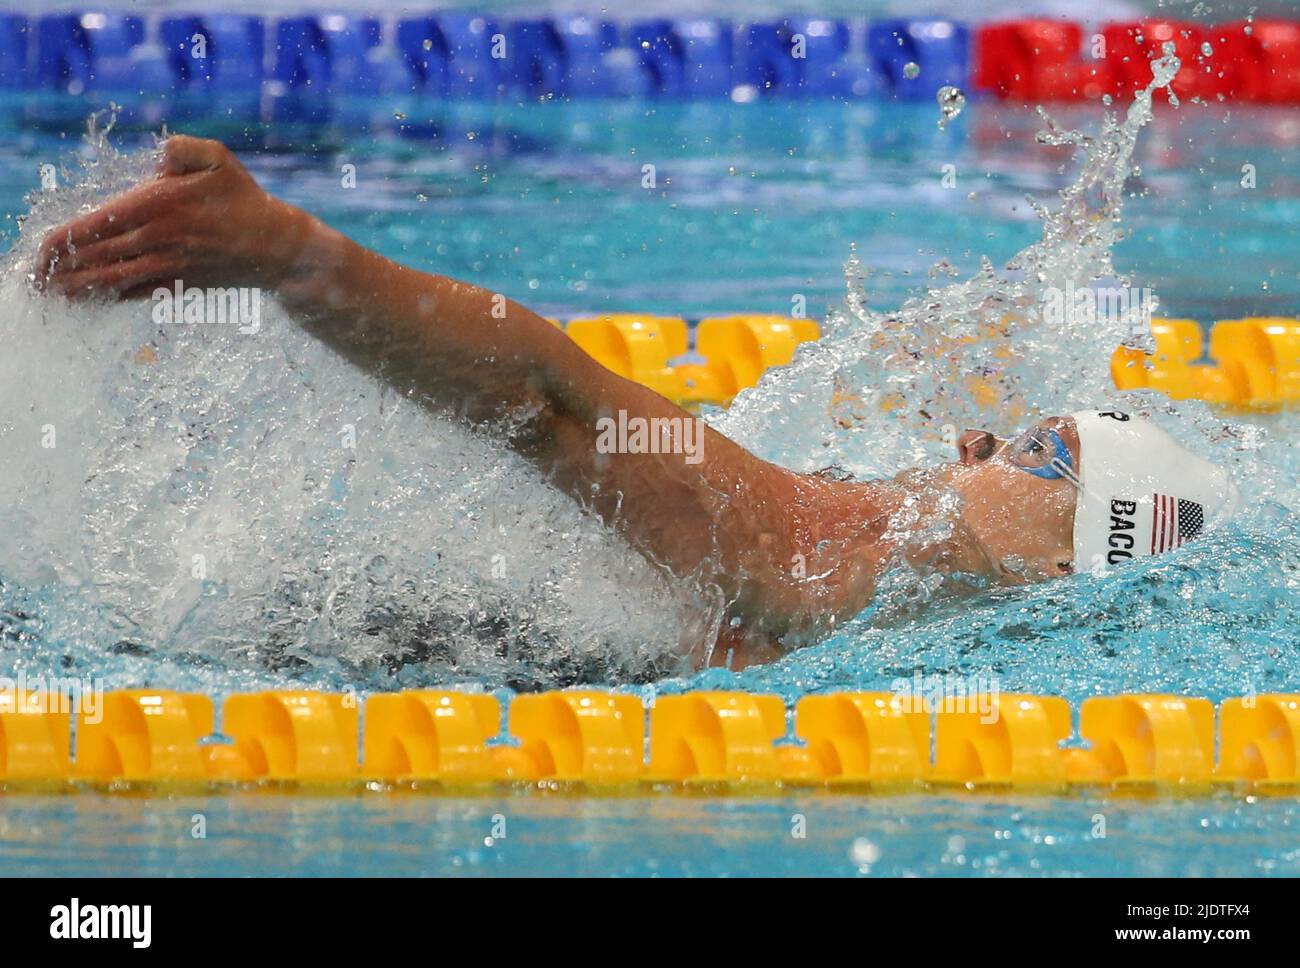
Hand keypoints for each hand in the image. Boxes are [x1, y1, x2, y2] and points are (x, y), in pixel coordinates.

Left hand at [36, 135, 306, 298]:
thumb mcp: (218, 159)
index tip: (40, 250)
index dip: (61, 241)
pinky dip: (107, 297)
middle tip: (33, 277)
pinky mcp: (178, 284)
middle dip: (58, 269)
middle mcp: (157, 238)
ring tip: (50, 293)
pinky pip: (134, 293)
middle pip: (94, 258)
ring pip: (109, 281)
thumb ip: (180, 148)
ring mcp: (167, 266)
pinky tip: (88, 299)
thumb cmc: (246, 200)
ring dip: (76, 289)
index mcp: (157, 205)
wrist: (278, 249)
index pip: (94, 225)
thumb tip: (155, 157)